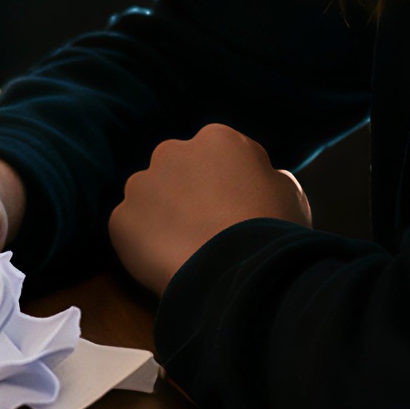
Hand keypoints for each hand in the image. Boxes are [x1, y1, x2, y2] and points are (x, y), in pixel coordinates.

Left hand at [108, 124, 310, 294]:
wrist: (238, 269)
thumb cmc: (273, 230)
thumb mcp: (289, 193)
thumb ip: (267, 177)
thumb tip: (260, 178)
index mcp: (217, 139)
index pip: (218, 156)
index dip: (226, 186)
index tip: (235, 211)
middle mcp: (172, 151)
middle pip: (177, 172)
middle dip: (187, 195)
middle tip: (207, 231)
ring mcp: (141, 184)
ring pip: (149, 199)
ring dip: (162, 218)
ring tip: (187, 251)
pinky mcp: (120, 218)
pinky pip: (130, 230)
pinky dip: (143, 246)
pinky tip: (167, 264)